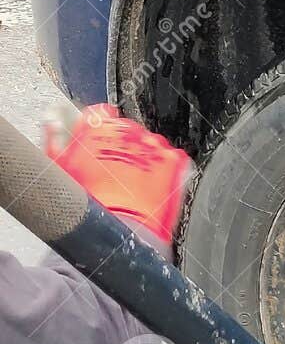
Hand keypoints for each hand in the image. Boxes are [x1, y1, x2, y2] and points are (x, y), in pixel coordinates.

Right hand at [43, 104, 192, 246]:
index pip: (100, 116)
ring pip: (149, 145)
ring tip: (135, 185)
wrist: (123, 228)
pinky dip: (166, 170)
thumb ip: (54, 137)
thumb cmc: (89, 201)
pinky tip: (155, 186)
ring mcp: (152, 143)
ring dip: (144, 159)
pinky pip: (172, 159)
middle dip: (122, 148)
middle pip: (126, 132)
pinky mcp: (173, 160)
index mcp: (98, 123)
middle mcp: (127, 128)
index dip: (99, 136)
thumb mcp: (59, 167)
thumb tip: (52, 118)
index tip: (99, 152)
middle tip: (115, 175)